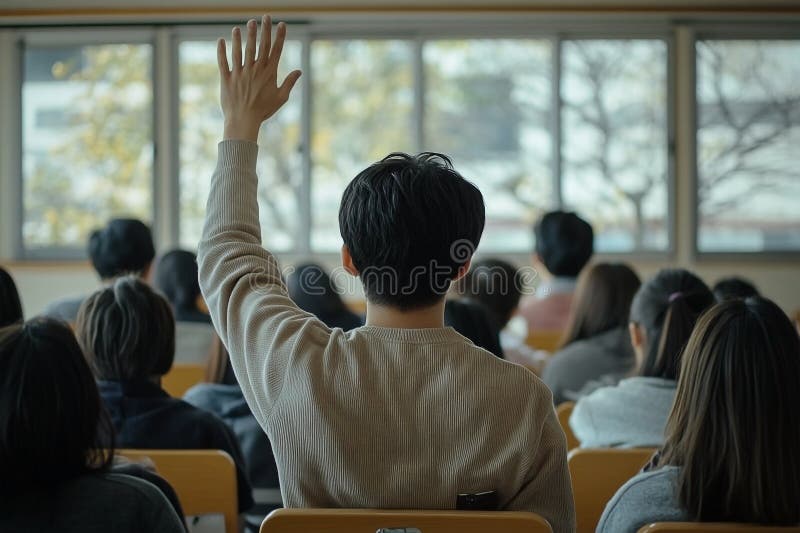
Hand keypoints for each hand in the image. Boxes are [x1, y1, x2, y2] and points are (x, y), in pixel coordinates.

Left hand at [218, 15, 301, 141]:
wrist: (243, 121)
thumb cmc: (263, 111)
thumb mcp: (280, 98)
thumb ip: (289, 83)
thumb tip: (299, 71)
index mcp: (268, 73)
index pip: (275, 50)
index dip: (279, 36)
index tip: (282, 24)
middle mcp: (254, 70)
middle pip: (259, 45)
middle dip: (263, 30)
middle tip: (264, 17)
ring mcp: (239, 73)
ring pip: (240, 50)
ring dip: (241, 37)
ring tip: (241, 26)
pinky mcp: (226, 78)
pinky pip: (223, 61)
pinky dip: (221, 50)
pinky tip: (221, 40)